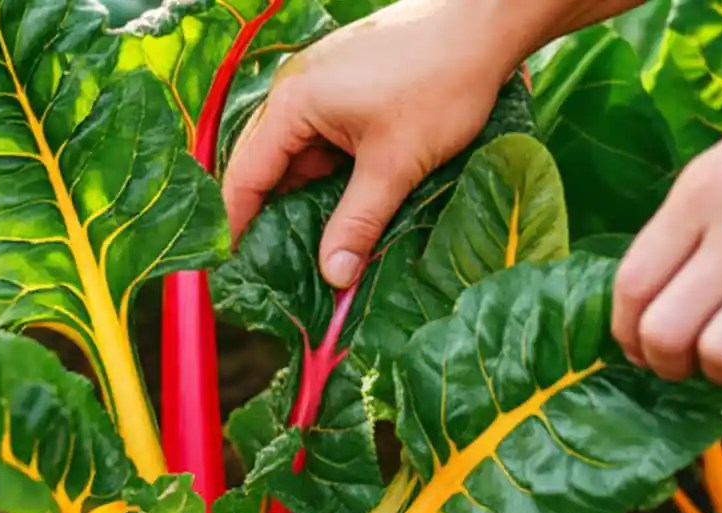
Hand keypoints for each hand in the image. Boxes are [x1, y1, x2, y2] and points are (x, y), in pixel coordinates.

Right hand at [223, 0, 637, 287]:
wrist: (484, 25)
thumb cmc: (439, 83)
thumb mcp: (395, 164)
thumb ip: (358, 222)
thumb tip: (334, 277)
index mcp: (292, 104)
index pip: (245, 175)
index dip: (237, 224)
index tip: (237, 268)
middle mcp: (296, 92)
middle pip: (268, 167)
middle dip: (273, 218)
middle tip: (278, 271)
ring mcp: (322, 88)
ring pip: (301, 158)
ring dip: (309, 200)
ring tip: (316, 250)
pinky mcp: (348, 90)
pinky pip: (326, 142)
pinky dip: (332, 177)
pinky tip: (349, 210)